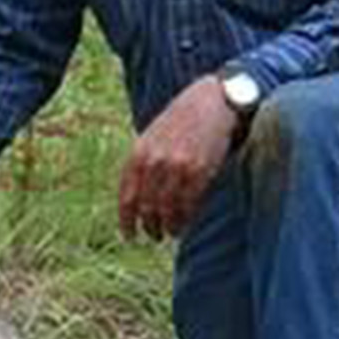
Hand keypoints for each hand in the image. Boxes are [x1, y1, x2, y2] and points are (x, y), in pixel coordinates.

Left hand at [118, 77, 239, 241]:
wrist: (211, 103)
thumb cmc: (180, 122)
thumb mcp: (151, 138)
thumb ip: (141, 164)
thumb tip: (135, 201)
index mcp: (138, 154)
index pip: (127, 198)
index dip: (127, 222)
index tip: (129, 236)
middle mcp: (154, 162)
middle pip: (147, 208)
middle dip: (150, 227)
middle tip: (154, 236)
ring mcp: (177, 167)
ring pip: (168, 210)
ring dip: (169, 227)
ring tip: (172, 232)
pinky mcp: (199, 171)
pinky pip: (189, 205)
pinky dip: (186, 218)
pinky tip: (186, 222)